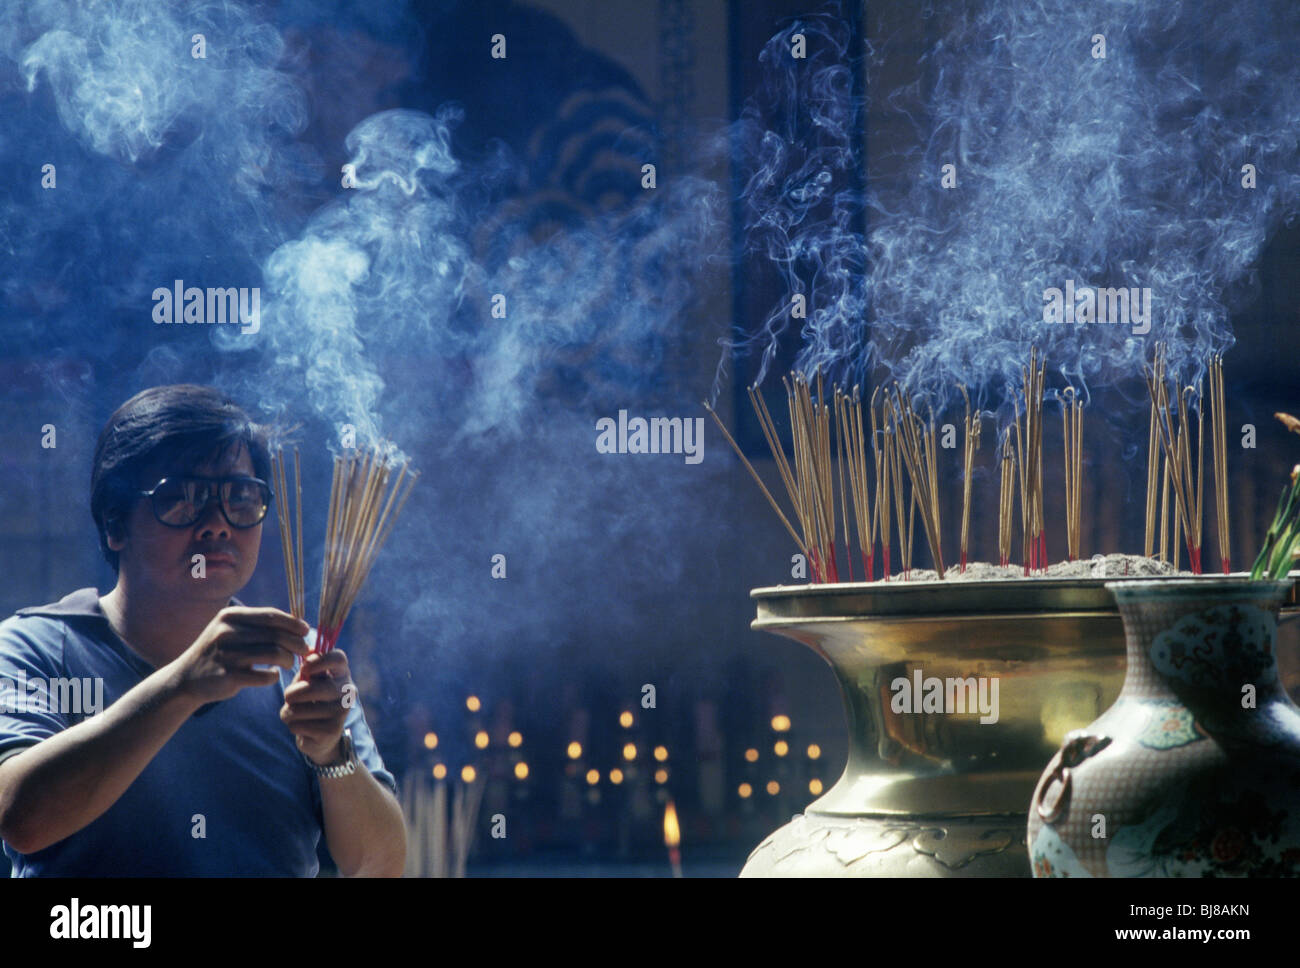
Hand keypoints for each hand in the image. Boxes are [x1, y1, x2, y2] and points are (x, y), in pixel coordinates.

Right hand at [171, 607, 310, 706]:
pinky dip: (273, 676)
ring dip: (288, 660)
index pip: (271, 615)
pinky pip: (265, 676)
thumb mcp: (229, 630)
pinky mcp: (229, 677)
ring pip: (274, 654)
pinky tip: (271, 675)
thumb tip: (297, 624)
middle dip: (296, 643)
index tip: (305, 631)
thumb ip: (257, 624)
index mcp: (230, 617)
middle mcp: (227, 633)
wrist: (184, 679)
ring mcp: (227, 655)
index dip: (293, 623)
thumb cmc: (218, 652)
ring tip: (288, 663)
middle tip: (304, 650)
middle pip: (276, 635)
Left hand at [281, 650, 352, 764]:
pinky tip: (302, 726)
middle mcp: (347, 691)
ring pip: (300, 709)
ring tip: (294, 713)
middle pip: (311, 688)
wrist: (322, 735)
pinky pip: (298, 725)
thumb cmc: (312, 700)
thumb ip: (307, 668)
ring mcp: (341, 712)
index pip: (338, 658)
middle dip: (291, 694)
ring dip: (288, 712)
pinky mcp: (332, 731)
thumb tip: (308, 651)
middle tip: (288, 697)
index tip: (304, 668)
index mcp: (342, 674)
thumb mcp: (309, 681)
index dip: (319, 660)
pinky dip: (293, 726)